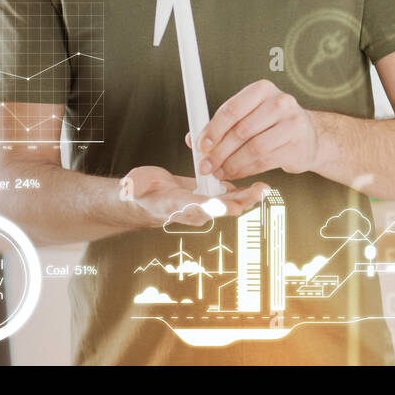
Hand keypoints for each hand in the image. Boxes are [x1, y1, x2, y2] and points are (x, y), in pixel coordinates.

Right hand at [119, 165, 269, 226]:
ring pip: (229, 203)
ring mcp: (203, 206)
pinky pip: (228, 197)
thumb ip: (136, 185)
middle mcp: (193, 210)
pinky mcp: (208, 198)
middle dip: (242, 200)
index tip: (232, 203)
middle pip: (222, 207)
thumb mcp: (136, 187)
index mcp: (176, 206)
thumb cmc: (139, 194)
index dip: (216, 205)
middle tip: (259, 190)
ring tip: (263, 188)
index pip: (199, 207)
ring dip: (247, 196)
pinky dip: (241, 190)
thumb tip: (130, 184)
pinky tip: (254, 184)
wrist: (143, 199)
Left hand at [191, 79, 318, 181]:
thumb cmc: (271, 124)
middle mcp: (280, 102)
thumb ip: (221, 125)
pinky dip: (245, 170)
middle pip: (241, 131)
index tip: (201, 146)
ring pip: (253, 148)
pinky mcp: (297, 145)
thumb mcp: (247, 116)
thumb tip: (193, 139)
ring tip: (219, 172)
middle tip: (205, 166)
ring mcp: (292, 123)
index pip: (232, 109)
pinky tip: (235, 174)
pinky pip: (265, 161)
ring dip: (231, 164)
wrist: (308, 136)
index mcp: (262, 90)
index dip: (213, 129)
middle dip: (219, 152)